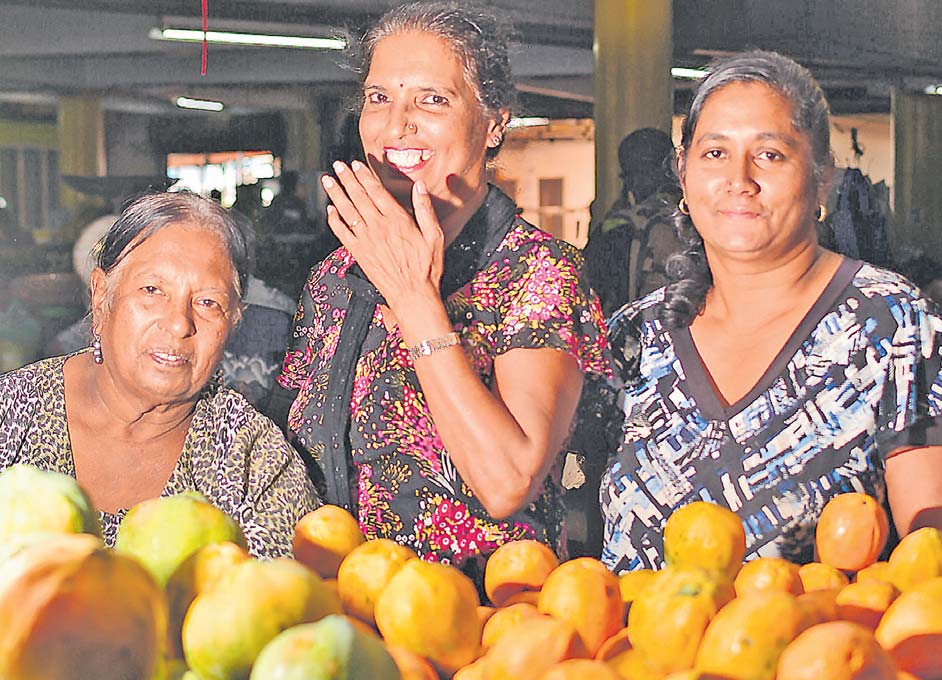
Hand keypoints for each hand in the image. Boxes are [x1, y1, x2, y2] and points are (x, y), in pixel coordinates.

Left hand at [321, 160, 444, 305]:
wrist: (412, 294)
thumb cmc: (427, 268)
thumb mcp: (435, 236)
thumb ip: (425, 210)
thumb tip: (420, 187)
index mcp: (398, 220)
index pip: (377, 191)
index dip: (364, 176)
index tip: (356, 165)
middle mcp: (379, 226)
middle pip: (358, 197)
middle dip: (346, 179)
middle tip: (337, 166)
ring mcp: (366, 240)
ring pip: (347, 211)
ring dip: (336, 194)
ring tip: (327, 181)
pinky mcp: (359, 253)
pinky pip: (341, 233)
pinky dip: (334, 220)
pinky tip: (330, 210)